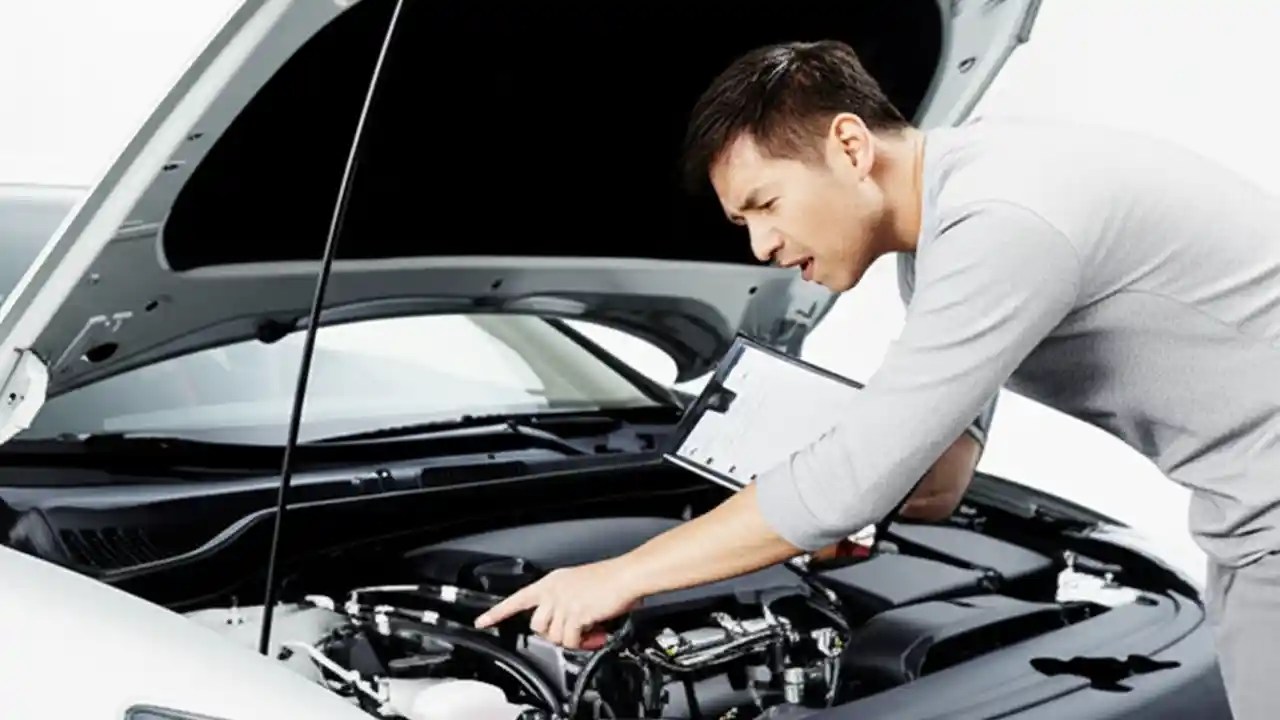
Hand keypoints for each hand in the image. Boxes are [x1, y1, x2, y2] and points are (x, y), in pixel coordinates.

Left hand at [473, 559, 642, 649]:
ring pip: (554, 636)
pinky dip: (584, 643)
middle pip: (537, 625)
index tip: (482, 621)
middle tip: (575, 632)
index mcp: (552, 582)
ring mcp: (563, 602)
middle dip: (554, 634)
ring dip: (573, 639)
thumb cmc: (612, 579)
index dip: (498, 612)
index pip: (518, 598)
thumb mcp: (579, 586)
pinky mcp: (575, 614)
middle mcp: (554, 591)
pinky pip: (570, 641)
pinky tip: (596, 634)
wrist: (627, 575)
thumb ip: (565, 603)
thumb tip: (567, 626)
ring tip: (590, 632)